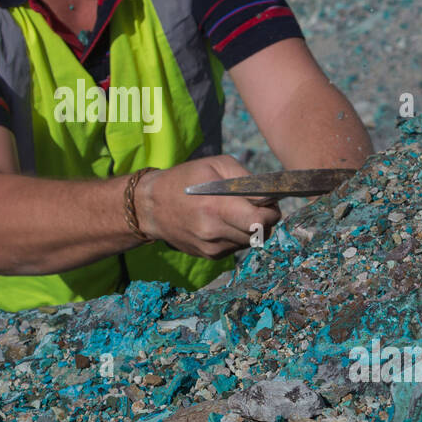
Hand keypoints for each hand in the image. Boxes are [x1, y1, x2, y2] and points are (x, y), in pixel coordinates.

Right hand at [134, 155, 280, 258]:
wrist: (151, 206)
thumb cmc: (185, 180)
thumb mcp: (216, 166)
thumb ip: (246, 180)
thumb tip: (270, 196)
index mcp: (216, 207)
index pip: (260, 221)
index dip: (271, 212)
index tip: (268, 202)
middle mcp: (214, 232)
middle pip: (259, 233)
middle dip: (265, 220)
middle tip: (257, 207)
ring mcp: (212, 247)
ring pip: (250, 242)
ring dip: (251, 229)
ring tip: (237, 213)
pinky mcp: (210, 255)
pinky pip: (237, 247)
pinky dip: (237, 235)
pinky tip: (224, 222)